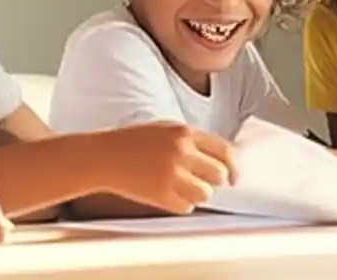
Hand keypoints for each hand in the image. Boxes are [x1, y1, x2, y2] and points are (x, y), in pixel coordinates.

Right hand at [94, 122, 236, 213]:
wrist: (104, 156)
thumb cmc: (134, 142)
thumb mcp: (166, 129)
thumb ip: (193, 140)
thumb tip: (222, 160)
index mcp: (184, 132)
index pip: (224, 151)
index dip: (232, 166)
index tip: (232, 176)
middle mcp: (181, 151)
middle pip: (219, 174)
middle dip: (214, 181)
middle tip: (203, 182)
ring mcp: (171, 174)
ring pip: (205, 194)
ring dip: (198, 194)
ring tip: (183, 188)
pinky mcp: (160, 194)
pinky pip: (187, 207)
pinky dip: (182, 204)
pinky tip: (169, 194)